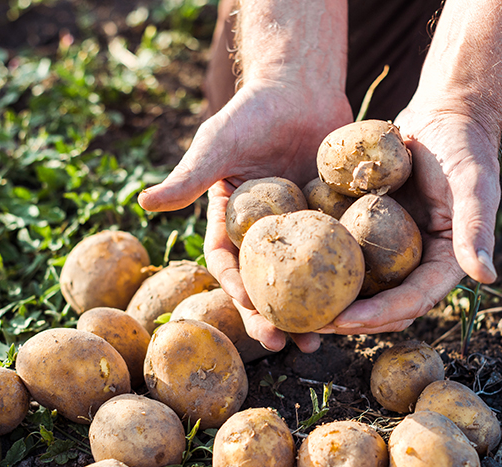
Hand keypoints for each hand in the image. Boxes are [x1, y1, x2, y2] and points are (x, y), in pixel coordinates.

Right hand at [139, 79, 351, 351]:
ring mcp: (301, 232)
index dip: (235, 291)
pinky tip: (357, 302)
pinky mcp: (332, 222)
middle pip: (265, 285)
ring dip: (309, 312)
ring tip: (321, 340)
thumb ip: (189, 176)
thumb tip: (144, 203)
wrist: (300, 87)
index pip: (229, 265)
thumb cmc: (251, 112)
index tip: (249, 309)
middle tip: (282, 345)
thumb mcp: (218, 144)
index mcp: (232, 223)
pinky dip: (344, 280)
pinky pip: (337, 256)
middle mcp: (264, 235)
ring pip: (303, 281)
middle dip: (270, 318)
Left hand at [317, 107, 500, 334]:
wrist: (443, 117)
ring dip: (331, 300)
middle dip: (349, 319)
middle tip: (311, 324)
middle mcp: (416, 264)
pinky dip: (324, 265)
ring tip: (296, 307)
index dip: (380, 315)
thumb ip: (476, 229)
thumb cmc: (463, 148)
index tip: (345, 320)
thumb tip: (486, 276)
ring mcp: (391, 250)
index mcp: (444, 264)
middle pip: (382, 306)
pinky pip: (344, 255)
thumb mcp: (473, 185)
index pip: (412, 301)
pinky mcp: (369, 232)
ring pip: (360, 287)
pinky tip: (291, 268)